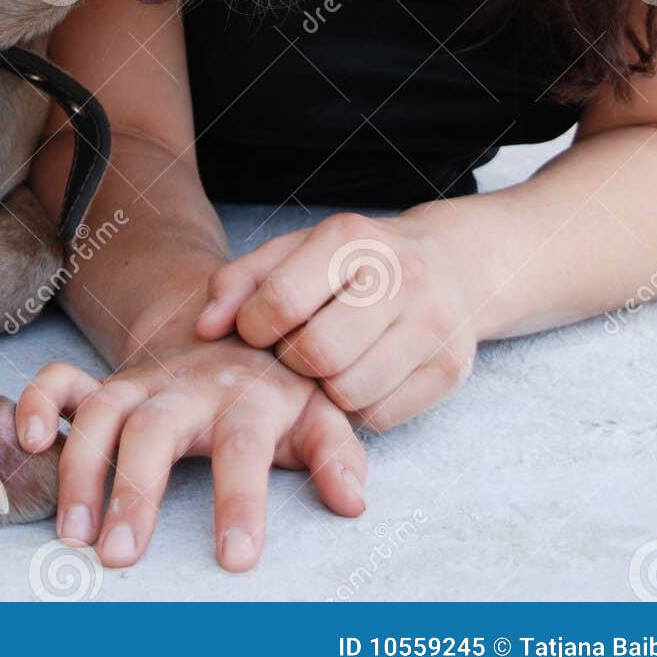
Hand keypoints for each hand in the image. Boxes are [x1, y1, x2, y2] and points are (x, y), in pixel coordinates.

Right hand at [15, 334, 365, 570]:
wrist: (242, 314)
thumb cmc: (286, 380)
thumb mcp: (322, 406)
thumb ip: (338, 453)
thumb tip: (354, 502)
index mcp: (248, 398)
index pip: (243, 447)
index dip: (240, 500)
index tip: (236, 558)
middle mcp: (190, 388)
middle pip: (155, 430)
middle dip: (135, 490)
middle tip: (119, 556)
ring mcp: (145, 383)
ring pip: (101, 412)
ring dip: (81, 468)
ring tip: (73, 534)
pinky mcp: (111, 381)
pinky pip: (62, 382)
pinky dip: (37, 403)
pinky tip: (26, 443)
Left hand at [194, 211, 478, 431]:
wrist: (452, 264)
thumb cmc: (355, 263)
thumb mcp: (297, 253)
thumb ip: (241, 281)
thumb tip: (204, 328)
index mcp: (352, 238)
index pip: (282, 301)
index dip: (254, 327)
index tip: (258, 328)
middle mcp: (400, 276)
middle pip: (316, 355)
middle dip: (293, 362)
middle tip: (296, 350)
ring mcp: (433, 324)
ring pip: (348, 393)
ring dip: (324, 390)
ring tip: (329, 363)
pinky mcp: (450, 371)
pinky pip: (380, 418)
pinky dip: (358, 408)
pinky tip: (362, 376)